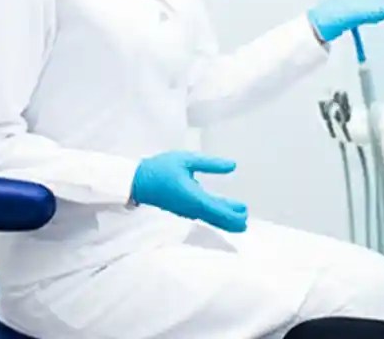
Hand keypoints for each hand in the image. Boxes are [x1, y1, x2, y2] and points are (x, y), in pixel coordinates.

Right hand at [130, 151, 247, 232]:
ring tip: (240, 216)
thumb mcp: (187, 160)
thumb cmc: (160, 169)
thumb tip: (232, 165)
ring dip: (225, 218)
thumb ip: (210, 164)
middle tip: (246, 222)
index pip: (218, 211)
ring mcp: (186, 210)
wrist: (136, 181)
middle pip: (216, 219)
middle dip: (232, 222)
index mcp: (194, 198)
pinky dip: (215, 215)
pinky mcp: (182, 208)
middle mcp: (192, 208)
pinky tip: (220, 209)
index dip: (233, 214)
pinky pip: (203, 214)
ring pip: (210, 217)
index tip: (245, 215)